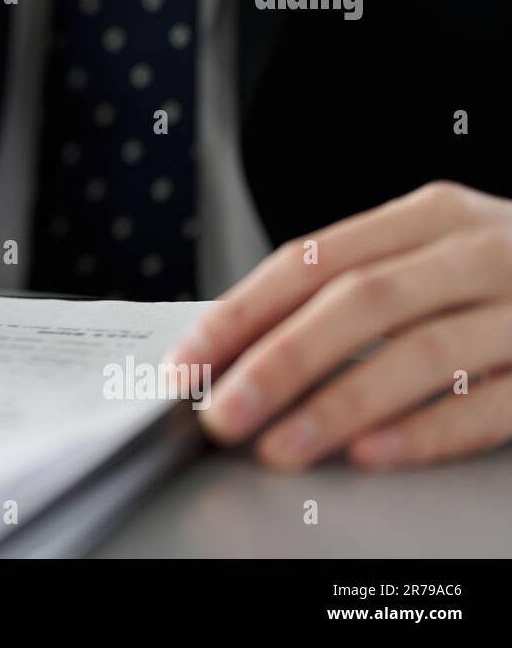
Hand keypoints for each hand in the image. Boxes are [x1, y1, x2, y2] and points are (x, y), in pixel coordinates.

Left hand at [169, 181, 511, 469]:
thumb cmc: (506, 274)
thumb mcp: (434, 254)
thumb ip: (354, 286)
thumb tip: (241, 347)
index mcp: (428, 216)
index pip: (311, 259)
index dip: (242, 313)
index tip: (189, 362)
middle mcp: (478, 248)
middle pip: (359, 301)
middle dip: (278, 361)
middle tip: (223, 412)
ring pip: (421, 352)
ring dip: (340, 404)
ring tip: (280, 446)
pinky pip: (493, 401)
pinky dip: (428, 430)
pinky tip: (374, 453)